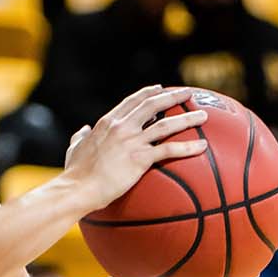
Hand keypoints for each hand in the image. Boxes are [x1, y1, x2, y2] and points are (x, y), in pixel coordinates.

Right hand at [62, 86, 208, 210]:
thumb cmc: (75, 173)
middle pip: (153, 105)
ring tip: (203, 116)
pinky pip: (169, 149)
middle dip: (173, 96)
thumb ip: (79, 137)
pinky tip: (202, 147)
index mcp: (107, 122)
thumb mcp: (74, 148)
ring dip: (187, 118)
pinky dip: (187, 147)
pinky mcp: (140, 158)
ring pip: (166, 124)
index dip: (147, 93)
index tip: (159, 88)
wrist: (78, 188)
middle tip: (188, 94)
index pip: (131, 101)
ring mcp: (132, 141)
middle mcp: (121, 127)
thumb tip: (82, 130)